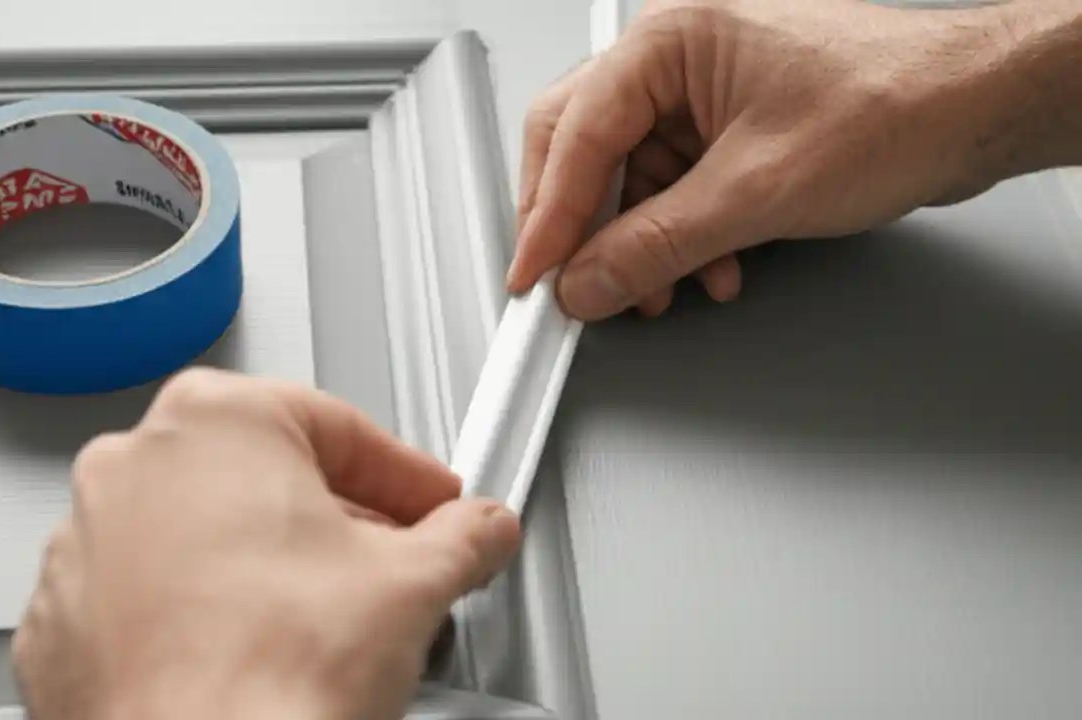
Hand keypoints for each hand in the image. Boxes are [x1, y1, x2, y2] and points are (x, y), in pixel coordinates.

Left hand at [11, 369, 520, 719]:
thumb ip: (463, 536)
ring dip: (267, 564)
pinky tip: (252, 652)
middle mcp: (134, 465)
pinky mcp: (62, 617)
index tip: (431, 507)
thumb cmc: (266, 677)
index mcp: (215, 420)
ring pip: (203, 529)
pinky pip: (149, 591)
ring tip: (321, 621)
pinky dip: (201, 610)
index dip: (404, 476)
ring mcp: (87, 540)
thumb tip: (480, 529)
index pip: (340, 427)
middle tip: (389, 565)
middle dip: (338, 520)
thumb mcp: (413, 584)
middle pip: (266, 473)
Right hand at [509, 0, 1046, 320]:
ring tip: (662, 290)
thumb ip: (656, 243)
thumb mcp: (757, 192)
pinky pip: (677, 186)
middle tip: (576, 284)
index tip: (533, 274)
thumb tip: (589, 279)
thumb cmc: (897, 104)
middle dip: (589, 229)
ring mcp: (704, 91)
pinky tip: (712, 268)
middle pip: (589, 150)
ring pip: (633, 178)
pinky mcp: (730, 126)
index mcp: (671, 38)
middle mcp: (679, 57)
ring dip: (644, 243)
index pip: (574, 132)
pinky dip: (684, 235)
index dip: (546, 214)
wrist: (978, 108)